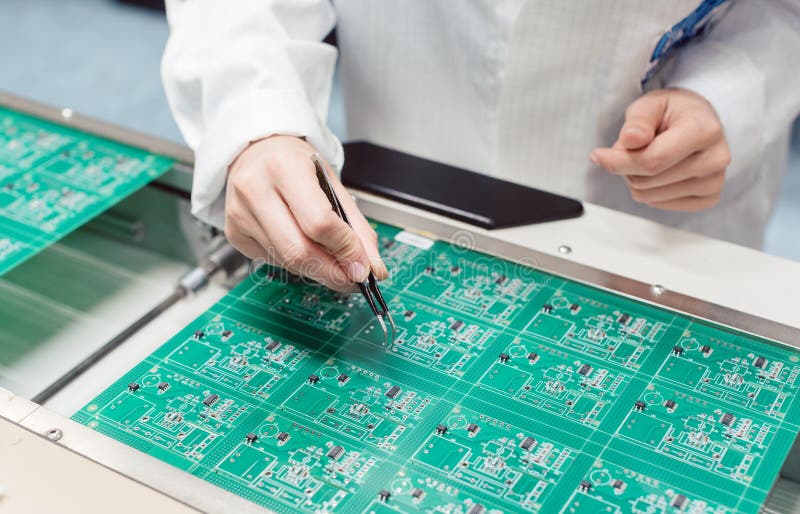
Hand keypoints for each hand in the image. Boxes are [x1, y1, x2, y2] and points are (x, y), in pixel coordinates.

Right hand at [225, 135, 387, 291]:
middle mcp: (255, 188)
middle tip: (351, 279)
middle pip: (298, 250)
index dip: (345, 250)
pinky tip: (299, 244)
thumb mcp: (332, 183)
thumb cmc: (295, 164)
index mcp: (285, 167)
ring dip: (315, 269)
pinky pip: (271, 260)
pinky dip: (293, 262)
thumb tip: (372, 268)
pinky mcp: (233, 232)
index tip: (363, 267)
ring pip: (286, 261)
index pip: (319, 223)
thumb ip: (355, 227)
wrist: (256, 151)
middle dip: (331, 273)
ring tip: (329, 260)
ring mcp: (239, 213)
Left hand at [590, 88, 730, 210]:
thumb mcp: (650, 104)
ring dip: (636, 178)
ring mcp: (714, 182)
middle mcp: (715, 159)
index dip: (618, 162)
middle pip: (647, 180)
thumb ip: (638, 121)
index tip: (597, 155)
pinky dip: (649, 190)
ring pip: (648, 196)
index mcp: (704, 131)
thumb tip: (631, 140)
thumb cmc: (671, 112)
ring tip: (649, 156)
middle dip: (627, 166)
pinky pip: (659, 204)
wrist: (698, 121)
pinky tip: (660, 171)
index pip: (652, 160)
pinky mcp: (708, 198)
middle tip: (634, 148)